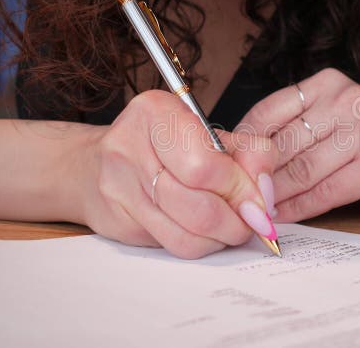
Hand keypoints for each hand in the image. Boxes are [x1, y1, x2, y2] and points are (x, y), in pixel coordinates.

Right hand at [75, 90, 277, 258]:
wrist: (95, 166)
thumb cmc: (165, 146)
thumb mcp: (214, 135)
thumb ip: (249, 154)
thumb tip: (265, 194)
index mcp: (156, 112)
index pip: (206, 166)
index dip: (241, 189)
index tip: (259, 201)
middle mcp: (130, 147)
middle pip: (200, 206)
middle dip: (238, 220)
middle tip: (254, 220)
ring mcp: (119, 189)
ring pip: (189, 235)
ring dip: (223, 236)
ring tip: (233, 225)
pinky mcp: (120, 223)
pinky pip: (175, 247)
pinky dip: (203, 244)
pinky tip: (207, 232)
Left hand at [237, 68, 359, 221]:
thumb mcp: (337, 117)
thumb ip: (296, 128)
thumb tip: (238, 152)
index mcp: (329, 84)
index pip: (269, 111)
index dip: (241, 143)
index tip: (223, 166)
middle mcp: (347, 102)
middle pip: (282, 144)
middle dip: (252, 175)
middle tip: (231, 197)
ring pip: (300, 171)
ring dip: (271, 197)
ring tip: (252, 211)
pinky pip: (324, 192)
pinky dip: (298, 209)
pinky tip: (282, 218)